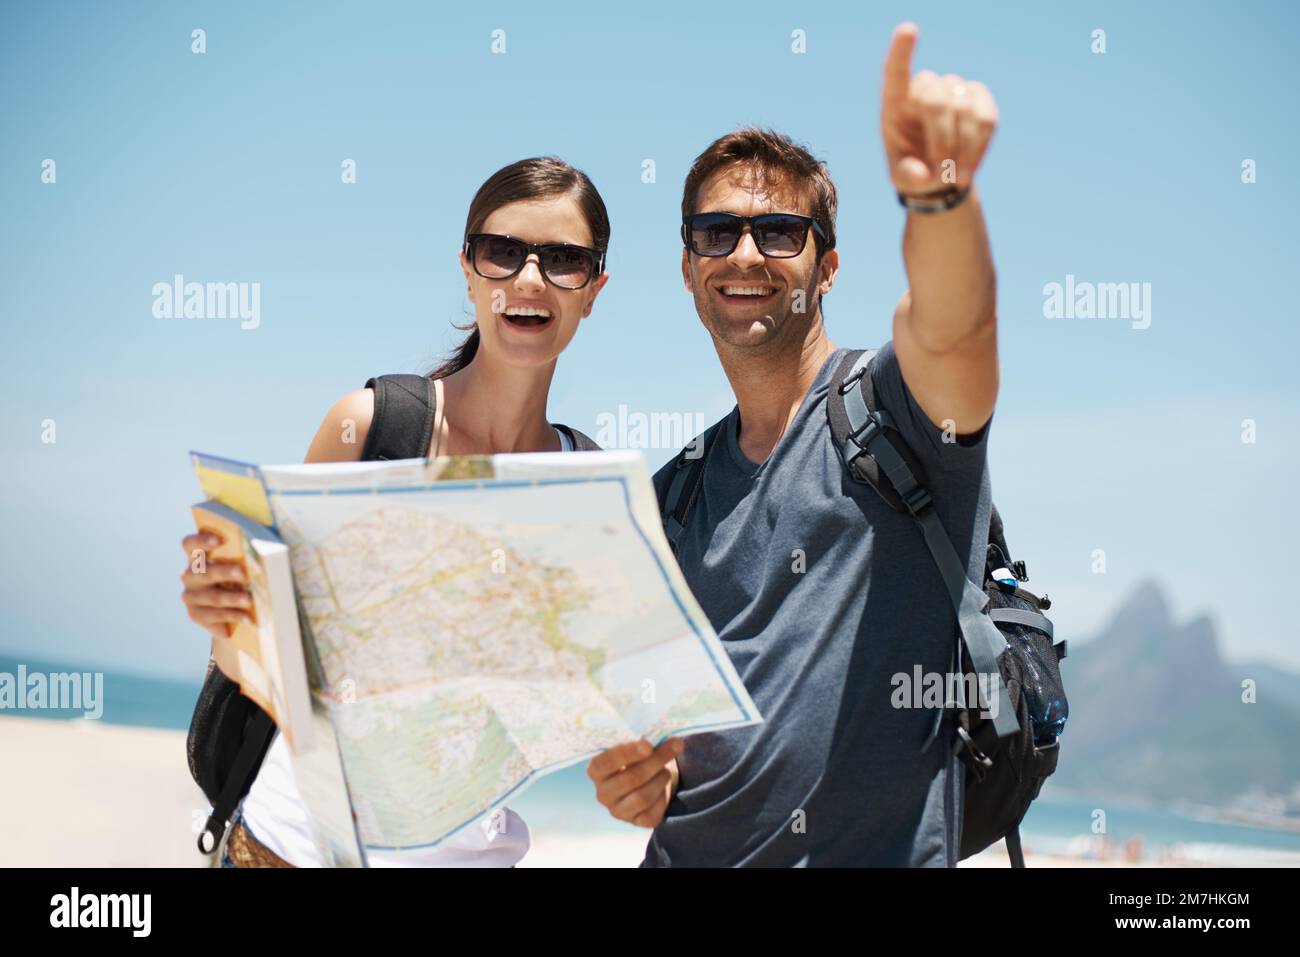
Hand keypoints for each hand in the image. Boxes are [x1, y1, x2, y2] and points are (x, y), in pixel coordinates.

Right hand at [179, 531, 253, 640]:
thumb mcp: (239, 567)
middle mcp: (190, 576)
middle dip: (224, 572)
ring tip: (250, 599)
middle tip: (242, 573)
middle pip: (204, 572)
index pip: (190, 545)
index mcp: (197, 558)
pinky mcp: (196, 615)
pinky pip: (216, 615)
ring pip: (213, 596)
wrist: (229, 613)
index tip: (218, 540)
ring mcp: (191, 597)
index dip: (201, 540)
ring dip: (233, 598)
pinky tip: (249, 618)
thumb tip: (265, 551)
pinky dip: (235, 615)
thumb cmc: (237, 581)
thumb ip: (245, 557)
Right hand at [587, 737, 682, 827]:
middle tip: (675, 747)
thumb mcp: (634, 746)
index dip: (627, 753)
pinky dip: (663, 796)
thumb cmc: (638, 757)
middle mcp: (603, 794)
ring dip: (661, 779)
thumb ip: (643, 743)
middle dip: (656, 761)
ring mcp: (618, 811)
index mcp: (596, 771)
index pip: (606, 763)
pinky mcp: (636, 822)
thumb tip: (668, 742)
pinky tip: (662, 787)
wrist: (648, 779)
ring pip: (643, 797)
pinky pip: (653, 813)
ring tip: (666, 770)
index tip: (648, 745)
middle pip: (631, 779)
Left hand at [880, 22, 997, 194]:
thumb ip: (906, 176)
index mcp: (896, 103)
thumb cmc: (913, 171)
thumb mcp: (902, 179)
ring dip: (962, 149)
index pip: (896, 71)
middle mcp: (924, 88)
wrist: (938, 173)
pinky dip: (980, 146)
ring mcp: (953, 88)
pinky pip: (987, 118)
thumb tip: (921, 173)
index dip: (902, 51)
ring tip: (955, 178)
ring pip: (964, 111)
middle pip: (936, 101)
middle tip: (943, 174)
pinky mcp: (979, 97)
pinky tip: (970, 167)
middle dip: (941, 141)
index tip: (908, 30)